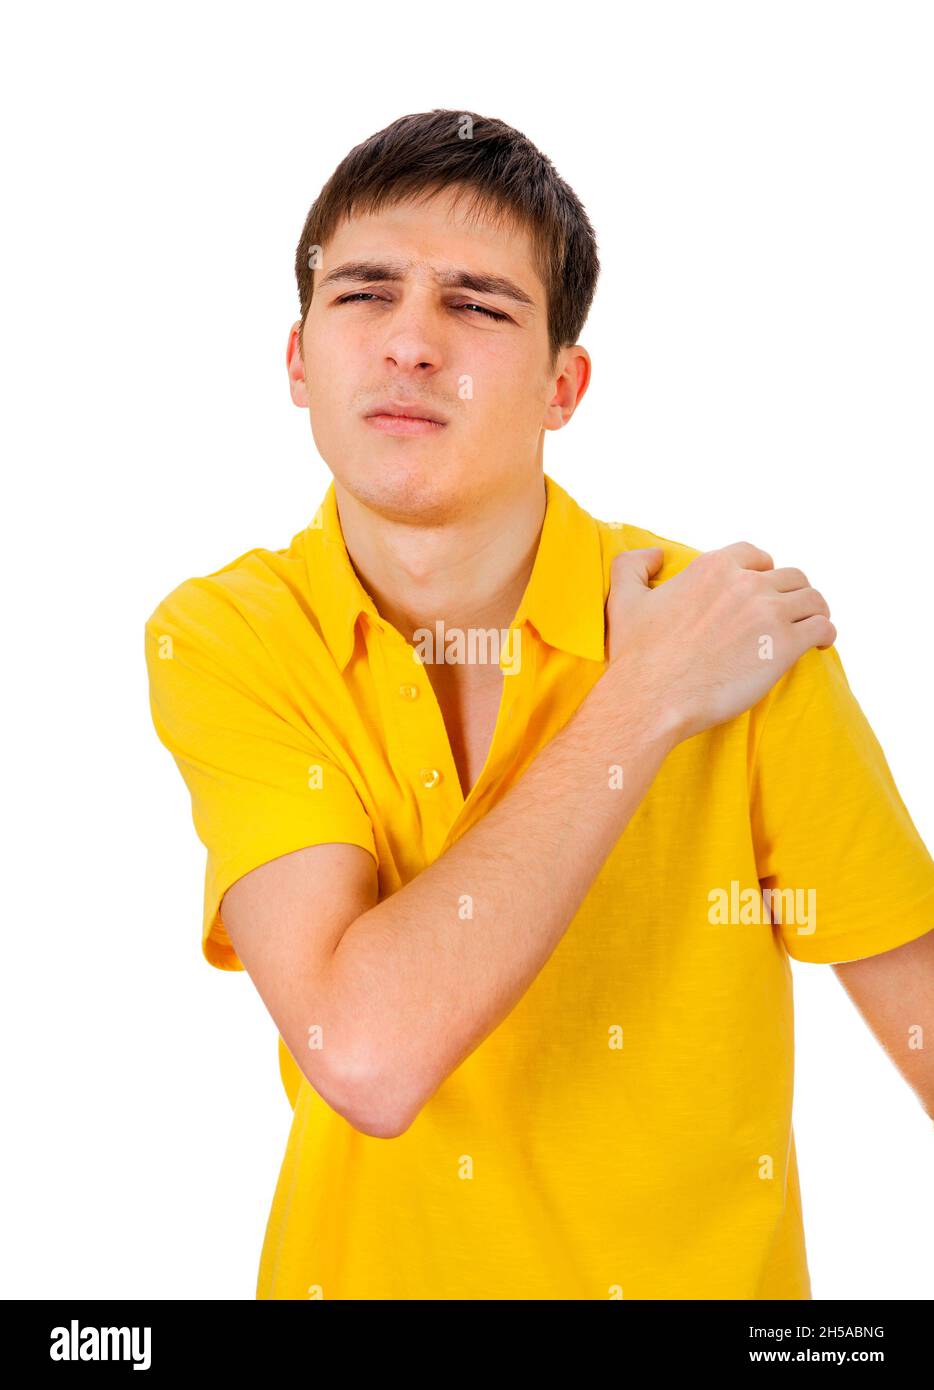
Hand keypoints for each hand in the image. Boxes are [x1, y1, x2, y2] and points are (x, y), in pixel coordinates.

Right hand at [605, 542, 835, 743]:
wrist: (650, 698)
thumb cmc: (636, 655)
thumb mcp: (623, 599)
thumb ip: (633, 565)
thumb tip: (657, 554)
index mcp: (713, 567)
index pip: (756, 555)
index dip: (763, 570)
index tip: (764, 588)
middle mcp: (745, 582)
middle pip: (790, 576)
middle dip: (792, 593)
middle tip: (789, 614)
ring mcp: (768, 612)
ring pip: (813, 599)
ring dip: (814, 611)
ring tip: (811, 627)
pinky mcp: (784, 645)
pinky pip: (822, 627)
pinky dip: (825, 633)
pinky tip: (820, 644)